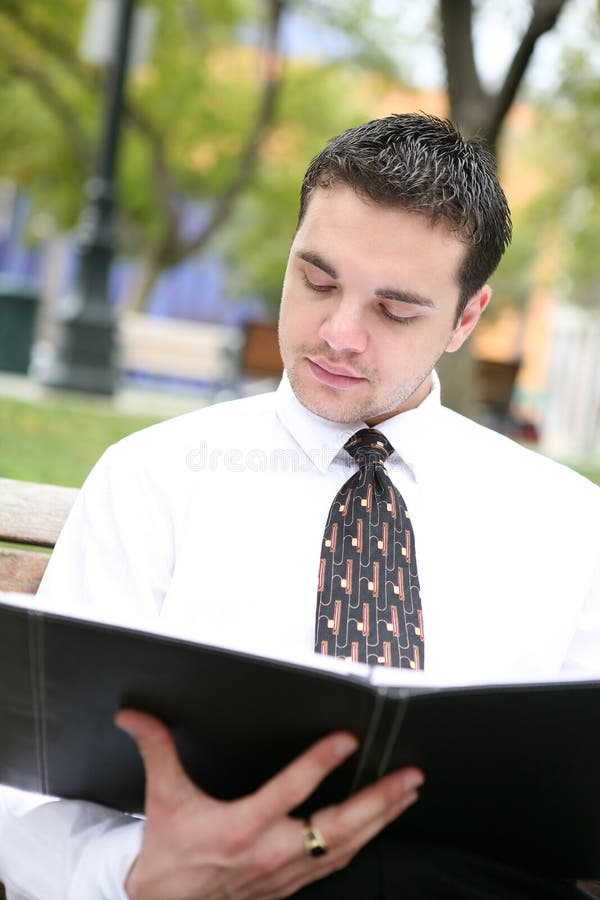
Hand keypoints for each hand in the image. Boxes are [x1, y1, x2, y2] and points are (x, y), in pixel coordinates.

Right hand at [116, 709, 423, 899]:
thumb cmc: (169, 853)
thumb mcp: (162, 797)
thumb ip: (155, 748)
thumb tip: (133, 715)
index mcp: (241, 828)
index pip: (290, 791)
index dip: (319, 764)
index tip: (347, 740)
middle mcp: (271, 853)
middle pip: (337, 828)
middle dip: (378, 801)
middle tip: (409, 775)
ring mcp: (286, 873)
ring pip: (346, 847)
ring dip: (382, 819)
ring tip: (409, 791)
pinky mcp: (292, 884)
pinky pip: (338, 863)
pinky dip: (365, 841)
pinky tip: (381, 823)